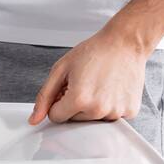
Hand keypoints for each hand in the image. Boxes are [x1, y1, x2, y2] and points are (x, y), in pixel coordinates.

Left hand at [27, 26, 148, 127]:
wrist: (124, 43)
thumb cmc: (95, 51)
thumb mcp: (62, 68)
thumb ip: (45, 96)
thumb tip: (34, 119)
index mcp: (79, 99)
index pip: (56, 117)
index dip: (58, 101)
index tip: (66, 88)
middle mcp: (98, 110)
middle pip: (75, 120)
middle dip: (75, 104)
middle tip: (84, 82)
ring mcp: (116, 113)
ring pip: (93, 120)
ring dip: (92, 106)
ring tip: (99, 83)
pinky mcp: (129, 112)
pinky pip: (111, 117)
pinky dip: (109, 105)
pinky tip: (112, 88)